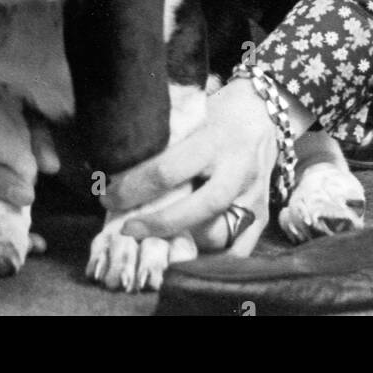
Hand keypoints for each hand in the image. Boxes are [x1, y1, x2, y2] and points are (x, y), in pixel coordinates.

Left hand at [100, 78, 277, 251]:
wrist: (263, 112)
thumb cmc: (217, 112)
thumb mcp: (191, 115)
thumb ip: (166, 139)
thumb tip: (117, 163)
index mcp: (214, 140)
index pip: (169, 170)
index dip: (134, 188)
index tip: (109, 197)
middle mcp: (237, 170)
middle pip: (198, 209)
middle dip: (158, 224)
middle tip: (128, 228)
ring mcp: (253, 195)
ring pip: (218, 234)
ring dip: (184, 242)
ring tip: (156, 239)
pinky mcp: (262, 214)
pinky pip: (239, 250)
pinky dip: (213, 260)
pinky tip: (189, 255)